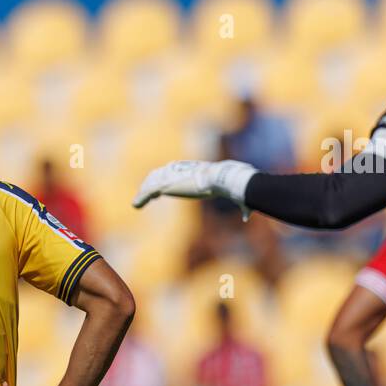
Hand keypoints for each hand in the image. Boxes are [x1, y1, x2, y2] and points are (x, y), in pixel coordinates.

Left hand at [132, 160, 255, 208]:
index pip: (176, 171)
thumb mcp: (235, 195)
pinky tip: (136, 205)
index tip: (162, 188)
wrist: (224, 178)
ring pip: (151, 182)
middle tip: (145, 194)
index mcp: (194, 169)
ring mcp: (172, 176)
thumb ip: (240, 205)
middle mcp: (180, 170)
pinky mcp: (165, 185)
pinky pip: (148, 191)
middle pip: (160, 173)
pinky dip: (141, 198)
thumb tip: (249, 216)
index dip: (168, 179)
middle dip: (151, 183)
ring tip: (138, 203)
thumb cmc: (232, 184)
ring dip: (144, 192)